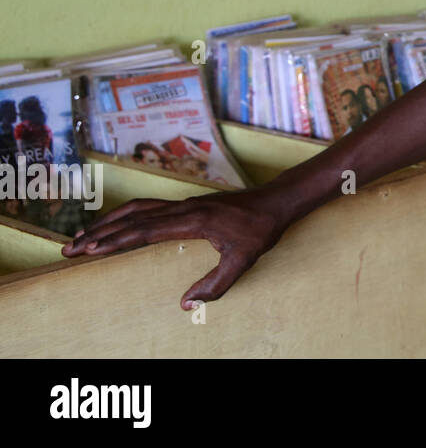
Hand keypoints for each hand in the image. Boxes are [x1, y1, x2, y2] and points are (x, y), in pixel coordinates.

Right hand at [62, 189, 289, 308]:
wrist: (276, 202)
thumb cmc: (260, 230)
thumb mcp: (243, 261)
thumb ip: (216, 284)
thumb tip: (187, 305)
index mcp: (193, 220)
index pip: (145, 230)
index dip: (115, 240)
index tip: (89, 250)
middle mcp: (184, 208)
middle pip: (132, 217)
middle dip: (99, 233)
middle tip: (69, 248)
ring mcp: (184, 203)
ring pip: (137, 208)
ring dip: (108, 221)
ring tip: (81, 236)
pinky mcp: (187, 204)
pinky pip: (148, 207)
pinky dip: (126, 215)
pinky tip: (115, 224)